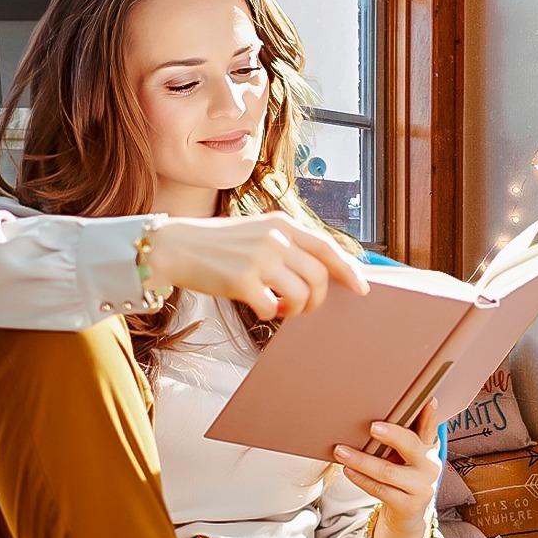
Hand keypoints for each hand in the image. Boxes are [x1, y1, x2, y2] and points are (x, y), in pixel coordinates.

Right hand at [142, 211, 368, 319]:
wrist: (175, 246)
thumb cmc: (217, 245)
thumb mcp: (256, 232)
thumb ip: (286, 245)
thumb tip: (318, 273)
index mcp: (281, 223)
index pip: (327, 247)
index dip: (348, 270)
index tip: (362, 288)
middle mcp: (274, 238)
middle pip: (319, 277)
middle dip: (316, 300)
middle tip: (301, 307)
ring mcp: (259, 259)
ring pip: (301, 295)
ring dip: (294, 309)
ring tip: (278, 308)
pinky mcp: (242, 280)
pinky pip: (271, 308)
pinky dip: (269, 314)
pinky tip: (258, 307)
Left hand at [332, 396, 443, 534]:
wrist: (407, 513)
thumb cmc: (402, 477)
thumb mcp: (405, 457)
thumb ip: (399, 439)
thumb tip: (370, 417)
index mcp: (428, 448)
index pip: (429, 428)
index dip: (430, 414)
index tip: (428, 400)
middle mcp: (430, 466)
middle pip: (411, 446)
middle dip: (391, 434)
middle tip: (372, 427)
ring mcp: (421, 487)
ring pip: (388, 471)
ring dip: (361, 460)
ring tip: (341, 451)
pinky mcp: (408, 505)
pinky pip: (380, 489)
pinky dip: (361, 479)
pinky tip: (348, 470)